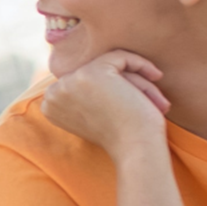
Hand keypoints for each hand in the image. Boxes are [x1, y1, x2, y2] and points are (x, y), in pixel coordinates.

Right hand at [42, 51, 169, 160]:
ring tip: (158, 101)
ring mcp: (71, 81)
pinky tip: (156, 76)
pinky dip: (141, 65)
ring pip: (111, 66)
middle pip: (96, 72)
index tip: (133, 106)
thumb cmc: (122, 137)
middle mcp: (53, 93)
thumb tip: (100, 65)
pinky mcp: (92, 72)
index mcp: (49, 105)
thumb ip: (85, 91)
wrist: (134, 148)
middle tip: (154, 102)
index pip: (83, 81)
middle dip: (127, 85)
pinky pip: (121, 57)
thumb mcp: (94, 113)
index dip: (111, 90)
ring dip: (137, 82)